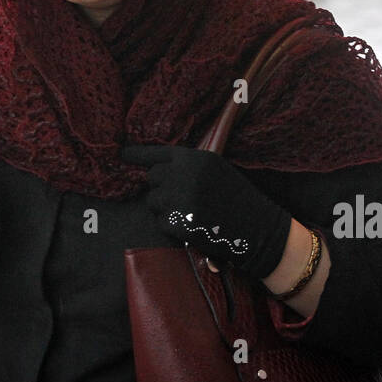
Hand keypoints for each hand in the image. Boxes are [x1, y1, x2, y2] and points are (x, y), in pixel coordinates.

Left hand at [121, 145, 290, 279]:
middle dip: (162, 188)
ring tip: (190, 212)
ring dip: (165, 208)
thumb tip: (156, 170)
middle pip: (153, 178)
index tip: (123, 154)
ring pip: (153, 201)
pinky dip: (172, 226)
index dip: (138, 154)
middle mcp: (184, 174)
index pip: (157, 153)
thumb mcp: (216, 170)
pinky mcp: (179, 223)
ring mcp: (180, 199)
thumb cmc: (238, 198)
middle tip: (183, 198)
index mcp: (195, 158)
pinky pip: (161, 222)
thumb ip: (188, 167)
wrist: (259, 228)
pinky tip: (192, 225)